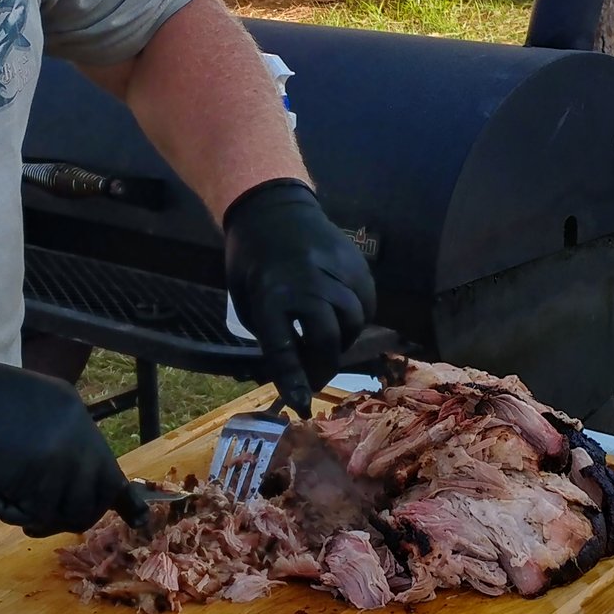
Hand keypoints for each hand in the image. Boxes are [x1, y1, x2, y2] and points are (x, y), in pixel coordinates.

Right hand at [0, 345, 138, 535]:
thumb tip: (59, 490)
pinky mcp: (38, 474)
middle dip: (66, 516)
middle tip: (28, 515)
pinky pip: (36, 514)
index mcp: (71, 411)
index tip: (139, 520)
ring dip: (34, 516)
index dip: (120, 498)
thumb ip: (46, 447)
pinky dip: (9, 512)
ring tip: (2, 495)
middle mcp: (75, 430)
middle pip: (96, 497)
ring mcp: (60, 452)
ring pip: (69, 511)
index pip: (106, 464)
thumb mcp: (19, 419)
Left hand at [222, 178, 375, 397]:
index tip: (302, 404)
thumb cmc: (251, 260)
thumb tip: (294, 371)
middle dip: (323, 366)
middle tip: (314, 378)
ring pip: (353, 322)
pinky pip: (366, 303)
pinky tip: (341, 319)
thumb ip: (270, 333)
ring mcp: (336, 270)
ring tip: (325, 344)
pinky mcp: (357, 263)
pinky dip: (356, 319)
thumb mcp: (247, 300)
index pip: (284, 347)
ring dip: (340, 342)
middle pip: (327, 338)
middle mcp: (306, 282)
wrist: (272, 208)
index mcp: (270, 294)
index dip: (294, 380)